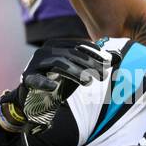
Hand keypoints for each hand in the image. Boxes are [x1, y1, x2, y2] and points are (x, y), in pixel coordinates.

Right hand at [0, 40, 114, 132]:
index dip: (95, 53)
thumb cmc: (60, 83)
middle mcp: (46, 50)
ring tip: (88, 82)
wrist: (35, 100)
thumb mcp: (79, 72)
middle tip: (103, 75)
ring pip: (57, 64)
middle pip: (70, 54)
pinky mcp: (27, 78)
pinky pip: (36, 79)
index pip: (78, 45)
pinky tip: (54, 88)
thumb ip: (95, 64)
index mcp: (57, 45)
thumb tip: (118, 57)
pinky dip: (44, 83)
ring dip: (74, 72)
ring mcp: (35, 64)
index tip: (109, 62)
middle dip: (89, 64)